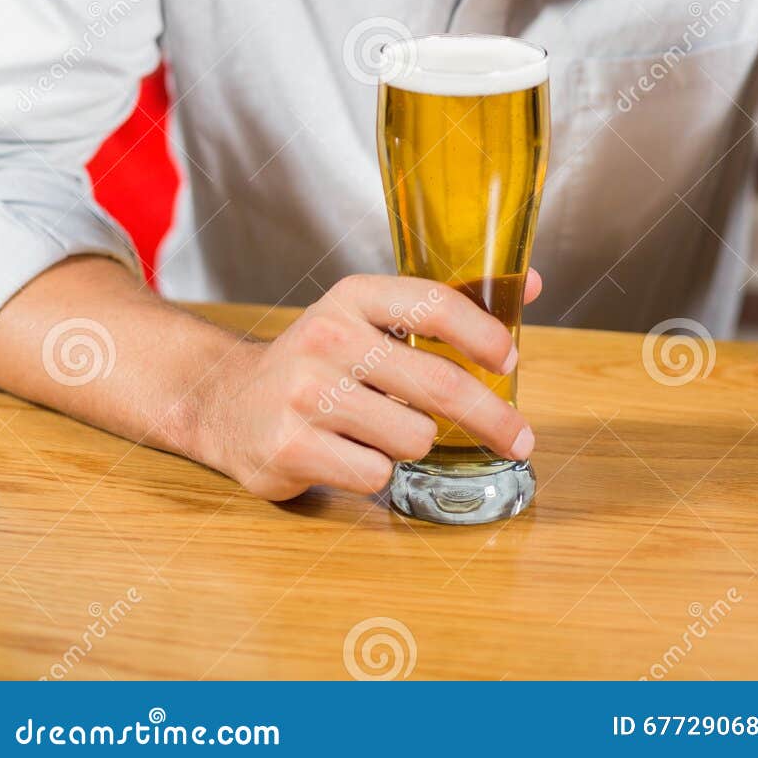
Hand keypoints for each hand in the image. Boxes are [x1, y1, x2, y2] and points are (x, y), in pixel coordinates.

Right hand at [197, 269, 542, 501]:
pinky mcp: (290, 447)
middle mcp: (328, 337)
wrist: (227, 400)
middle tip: (520, 439)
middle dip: (492, 418)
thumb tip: (530, 283)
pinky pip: (376, 474)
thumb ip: (446, 305)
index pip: (434, 303)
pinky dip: (377, 473)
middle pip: (439, 384)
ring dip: (414, 443)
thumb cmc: (321, 361)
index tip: (509, 361)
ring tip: (382, 431)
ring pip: (413, 436)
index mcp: (354, 297)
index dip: (483, 334)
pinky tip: (350, 454)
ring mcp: (305, 393)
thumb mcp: (370, 318)